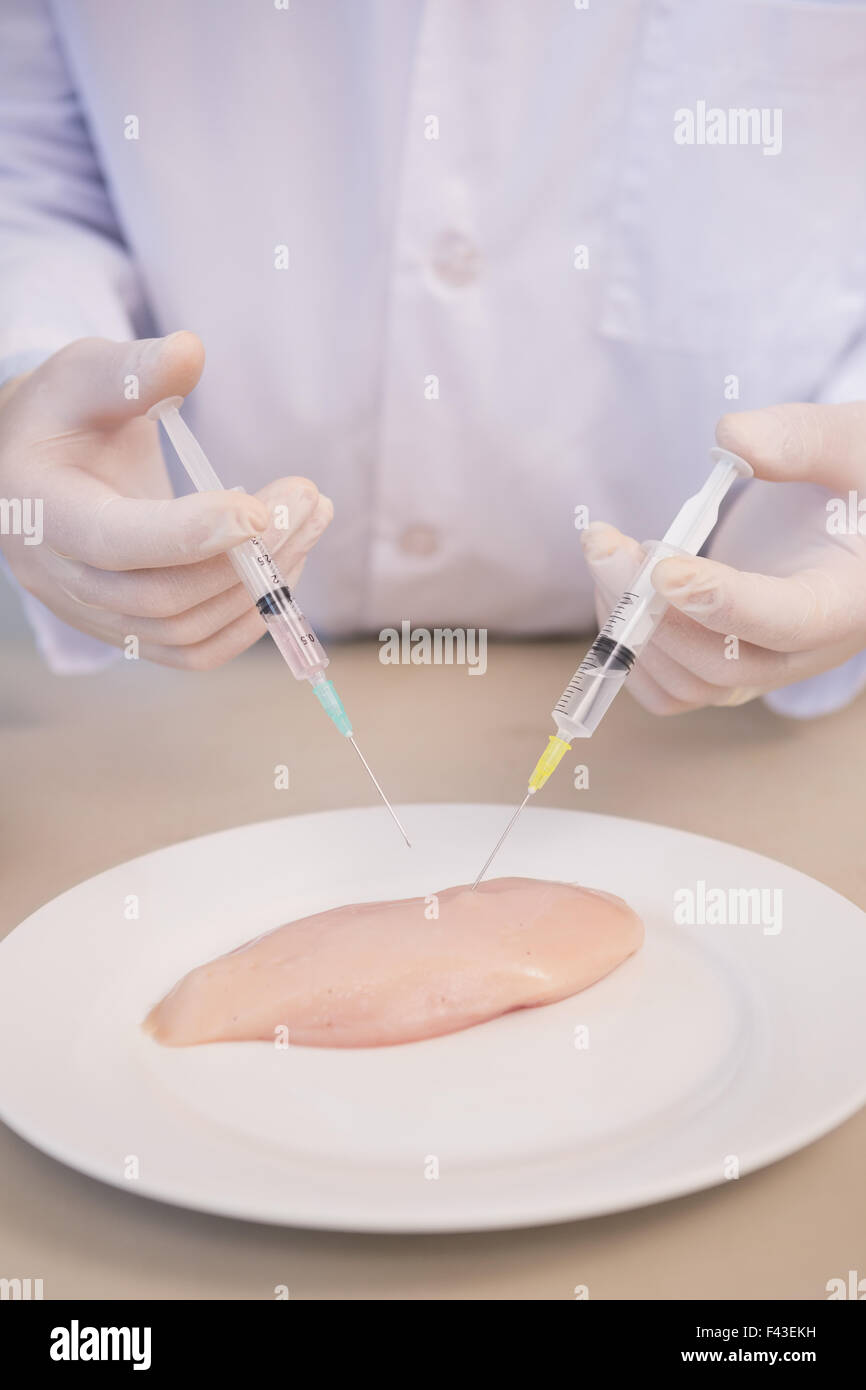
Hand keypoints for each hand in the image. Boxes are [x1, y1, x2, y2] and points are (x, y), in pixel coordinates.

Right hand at [0, 332, 332, 668]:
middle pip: (163, 597)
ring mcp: (93, 615)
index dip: (190, 534)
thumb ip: (133, 369)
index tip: (258, 508)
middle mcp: (60, 578)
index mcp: (40, 510)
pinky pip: (194, 651)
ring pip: (186, 630)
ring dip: (262, 584)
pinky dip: (247, 620)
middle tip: (307, 498)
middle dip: (248, 554)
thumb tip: (190, 351)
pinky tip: (285, 568)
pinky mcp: (128, 632)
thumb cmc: (63, 414)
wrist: (37, 466)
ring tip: (309, 520)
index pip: (115, 543)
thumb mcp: (84, 374)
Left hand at [581, 402, 865, 713]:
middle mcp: (810, 649)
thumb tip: (730, 439)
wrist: (851, 511)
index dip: (725, 603)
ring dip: (630, 628)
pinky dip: (631, 654)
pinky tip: (617, 589)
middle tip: (604, 545)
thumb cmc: (857, 478)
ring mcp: (766, 665)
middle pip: (724, 664)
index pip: (792, 620)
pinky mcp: (730, 665)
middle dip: (650, 609)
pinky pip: (673, 691)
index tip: (663, 570)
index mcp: (851, 598)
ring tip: (609, 553)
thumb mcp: (851, 443)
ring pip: (690, 685)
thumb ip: (799, 439)